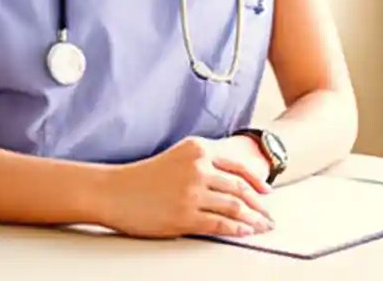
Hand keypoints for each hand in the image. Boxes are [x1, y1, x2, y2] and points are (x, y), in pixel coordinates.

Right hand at [98, 137, 273, 238]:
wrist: (112, 191)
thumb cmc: (142, 177)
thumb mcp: (177, 157)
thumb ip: (203, 163)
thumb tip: (231, 181)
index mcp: (199, 150)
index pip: (238, 166)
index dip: (257, 181)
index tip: (267, 193)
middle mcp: (199, 168)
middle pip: (240, 188)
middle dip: (259, 205)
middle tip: (269, 215)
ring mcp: (192, 192)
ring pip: (234, 206)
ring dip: (252, 219)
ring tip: (261, 227)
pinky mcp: (184, 215)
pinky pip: (219, 224)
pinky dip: (236, 229)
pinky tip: (244, 233)